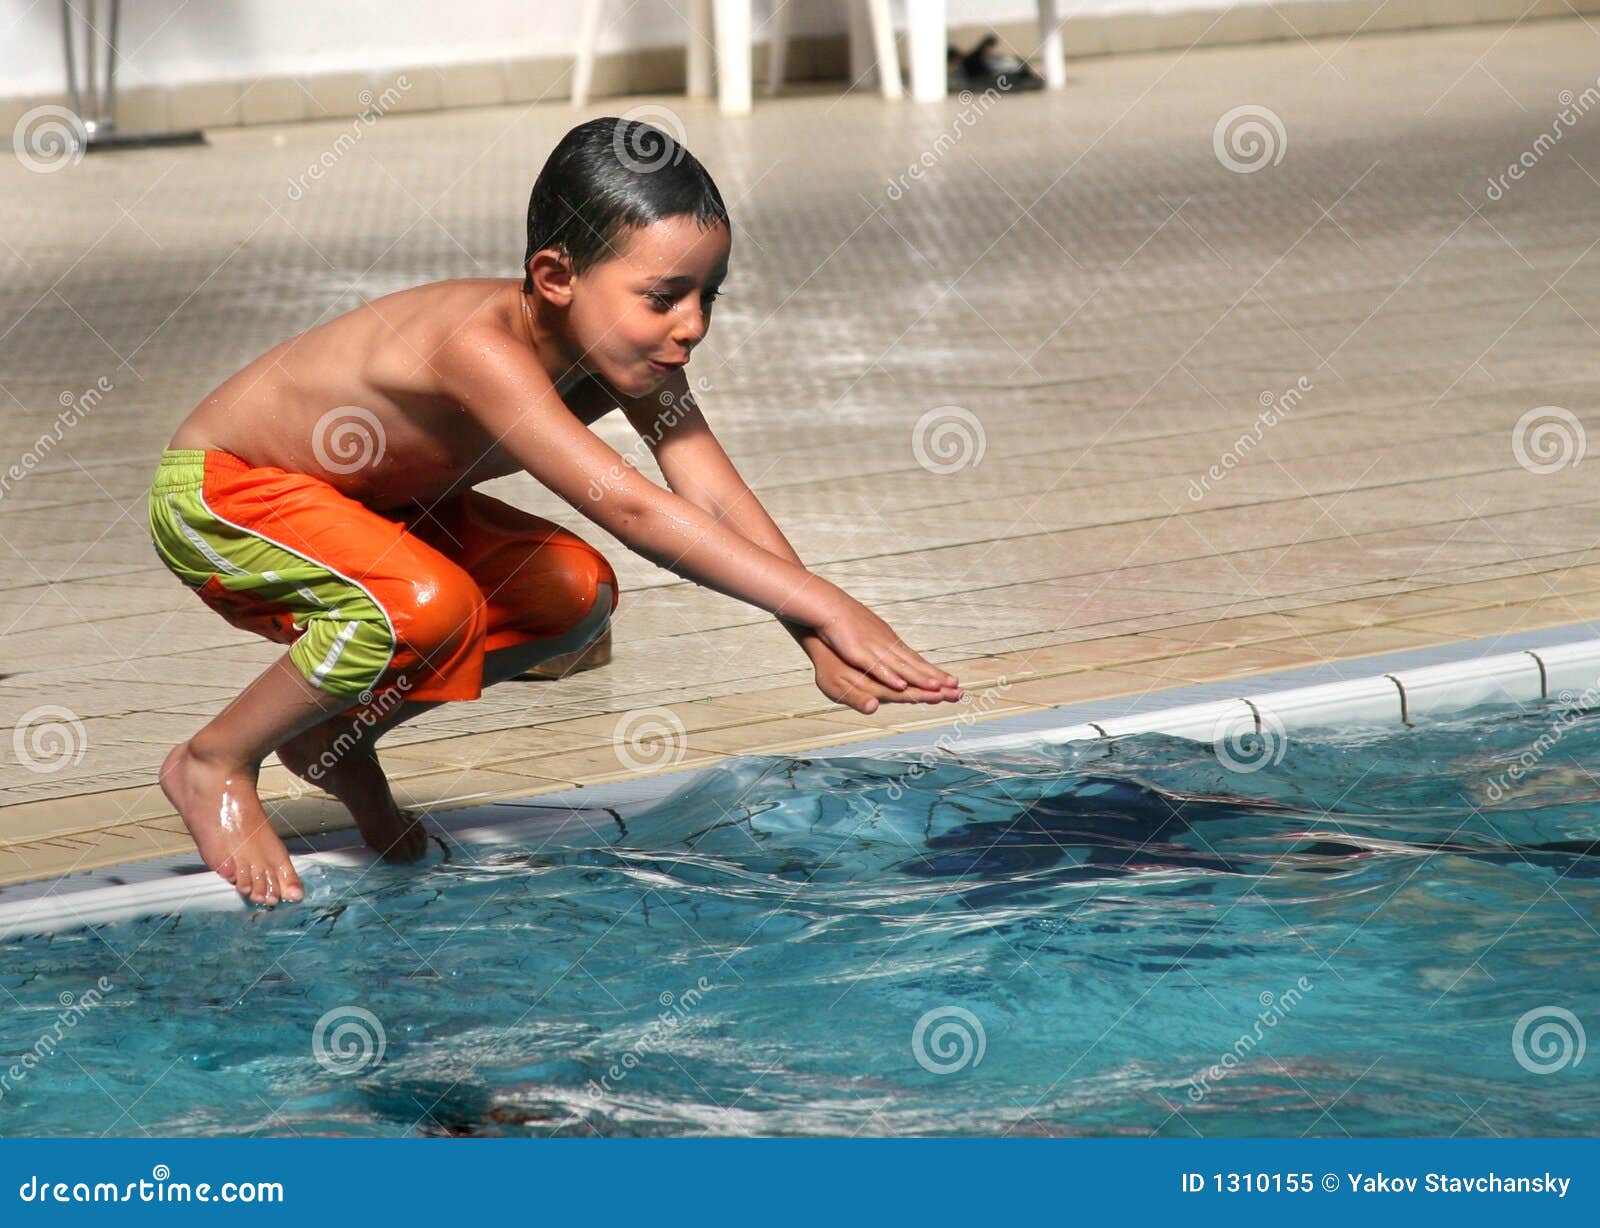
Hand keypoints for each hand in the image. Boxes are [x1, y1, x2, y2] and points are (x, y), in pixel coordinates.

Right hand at [805, 600, 960, 701]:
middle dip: (937, 679)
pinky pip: (877, 667)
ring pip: (902, 667)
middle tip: (957, 690)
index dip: (935, 674)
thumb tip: (890, 657)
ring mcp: (875, 649)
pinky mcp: (859, 652)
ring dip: (920, 678)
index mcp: (890, 644)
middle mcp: (888, 646)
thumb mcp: (867, 638)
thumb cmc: (844, 624)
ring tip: (939, 689)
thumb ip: (880, 651)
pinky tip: (901, 686)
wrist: (826, 605)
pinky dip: (890, 676)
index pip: (917, 662)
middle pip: (916, 666)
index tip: (953, 683)